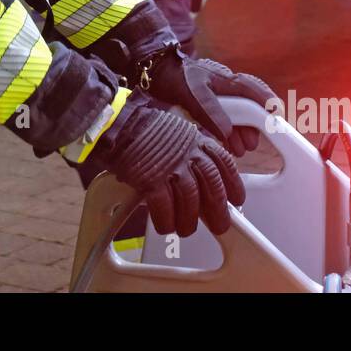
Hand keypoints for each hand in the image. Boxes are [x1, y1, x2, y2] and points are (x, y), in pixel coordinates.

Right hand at [90, 96, 243, 236]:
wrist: (114, 121)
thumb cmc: (138, 124)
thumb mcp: (173, 128)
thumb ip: (188, 147)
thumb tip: (195, 170)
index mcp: (195, 138)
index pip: (224, 163)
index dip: (233, 184)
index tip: (236, 200)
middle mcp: (187, 152)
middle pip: (211, 186)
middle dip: (217, 210)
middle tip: (219, 226)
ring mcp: (170, 166)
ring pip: (190, 201)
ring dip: (189, 220)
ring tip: (185, 229)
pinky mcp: (151, 179)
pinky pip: (163, 207)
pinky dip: (166, 221)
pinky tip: (165, 226)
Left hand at [137, 45, 276, 157]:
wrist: (155, 73)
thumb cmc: (175, 77)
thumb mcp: (192, 93)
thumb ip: (210, 111)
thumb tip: (227, 131)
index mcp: (227, 80)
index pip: (254, 90)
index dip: (268, 103)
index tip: (277, 117)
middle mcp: (226, 88)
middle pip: (248, 107)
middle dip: (252, 127)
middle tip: (251, 144)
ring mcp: (217, 96)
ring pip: (236, 116)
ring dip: (239, 132)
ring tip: (239, 149)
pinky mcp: (207, 105)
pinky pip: (223, 120)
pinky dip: (227, 133)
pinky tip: (226, 145)